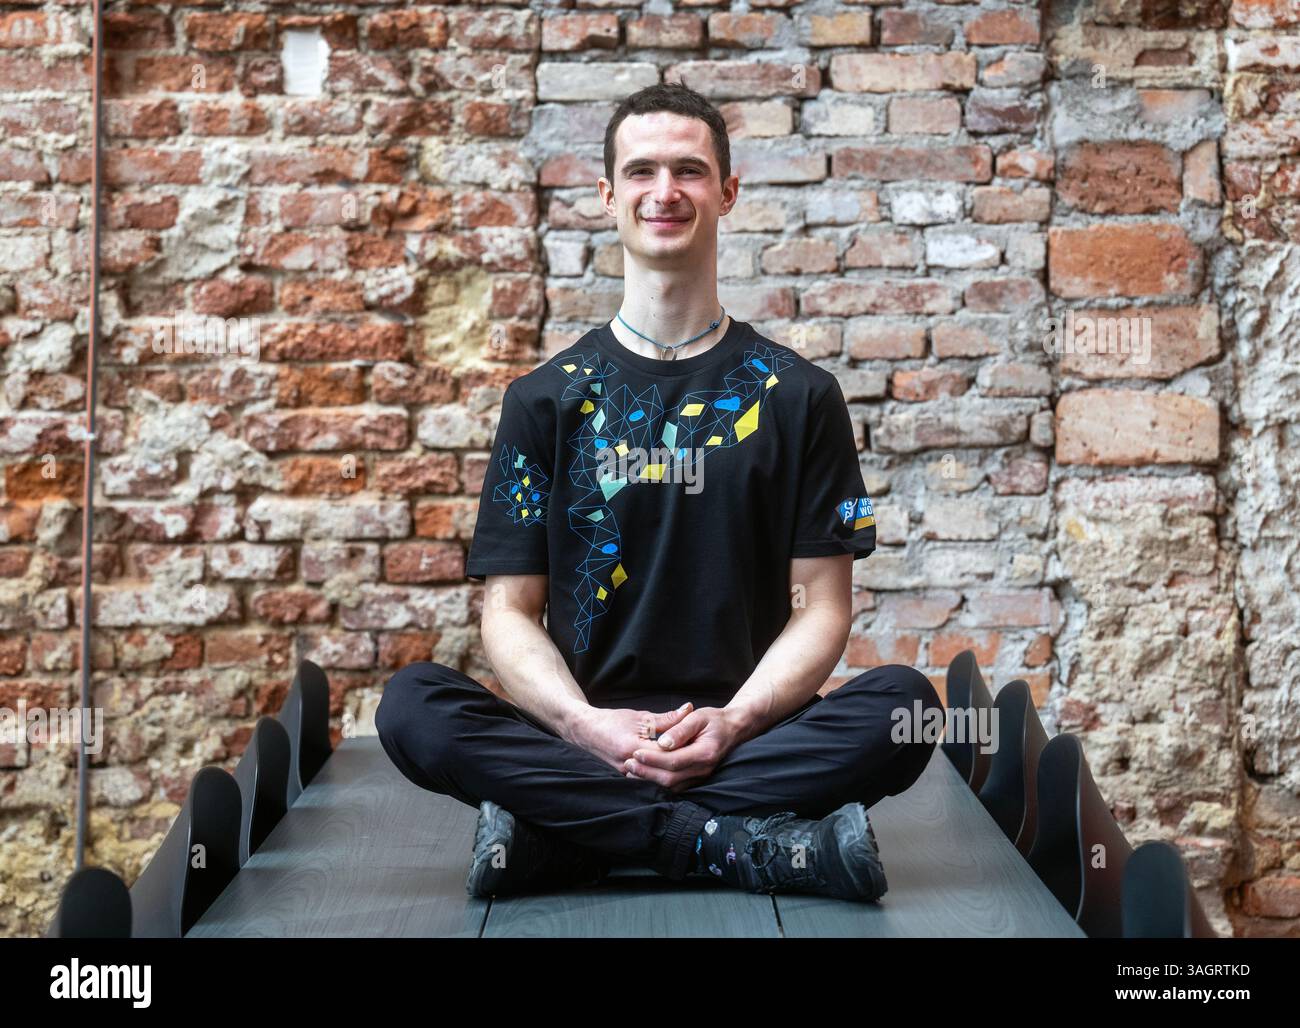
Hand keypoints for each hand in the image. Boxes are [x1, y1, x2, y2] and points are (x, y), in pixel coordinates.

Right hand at [569, 703, 694, 774]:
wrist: (587, 731)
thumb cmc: (612, 721)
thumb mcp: (641, 716)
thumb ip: (666, 718)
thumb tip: (688, 710)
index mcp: (632, 748)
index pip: (666, 753)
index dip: (684, 747)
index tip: (699, 742)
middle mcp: (629, 766)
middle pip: (664, 771)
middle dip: (682, 763)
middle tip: (700, 755)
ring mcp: (627, 775)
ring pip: (658, 779)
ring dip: (674, 772)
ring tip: (691, 762)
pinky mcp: (627, 778)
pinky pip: (650, 780)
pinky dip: (663, 774)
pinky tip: (675, 769)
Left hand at [624, 707, 745, 792]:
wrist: (733, 729)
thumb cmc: (714, 720)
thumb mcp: (697, 717)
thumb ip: (679, 729)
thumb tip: (663, 743)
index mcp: (705, 752)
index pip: (674, 761)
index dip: (653, 759)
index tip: (635, 753)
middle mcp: (703, 769)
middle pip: (670, 778)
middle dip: (647, 772)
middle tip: (628, 764)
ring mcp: (701, 776)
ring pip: (672, 786)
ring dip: (650, 780)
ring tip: (631, 771)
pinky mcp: (696, 779)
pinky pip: (675, 786)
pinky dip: (659, 783)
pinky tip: (645, 776)